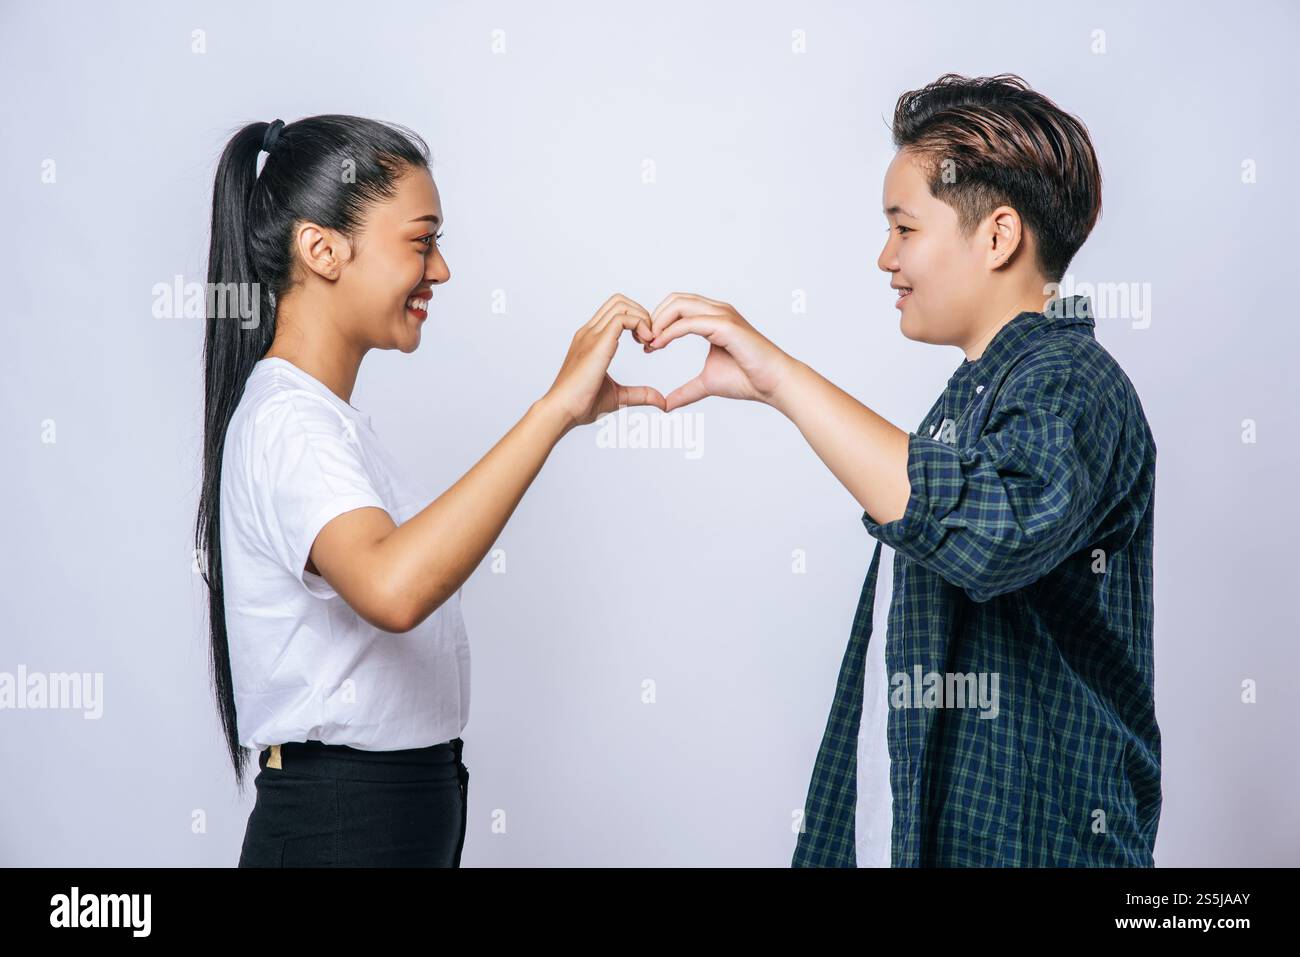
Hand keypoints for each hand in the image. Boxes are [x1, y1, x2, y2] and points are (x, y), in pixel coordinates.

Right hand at [543, 293, 665, 430]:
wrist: (561, 410)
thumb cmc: (581, 404)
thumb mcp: (619, 396)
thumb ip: (640, 394)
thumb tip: (662, 402)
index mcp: (591, 340)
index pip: (615, 311)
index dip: (637, 320)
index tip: (646, 344)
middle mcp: (590, 332)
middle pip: (619, 301)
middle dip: (642, 314)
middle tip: (650, 340)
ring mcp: (592, 335)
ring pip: (621, 304)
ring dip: (642, 318)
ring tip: (648, 342)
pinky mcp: (597, 343)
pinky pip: (622, 318)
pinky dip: (640, 325)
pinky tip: (645, 344)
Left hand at [644, 292, 793, 411]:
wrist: (773, 384)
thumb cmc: (747, 380)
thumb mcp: (706, 384)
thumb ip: (686, 391)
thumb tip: (666, 404)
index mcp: (713, 318)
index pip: (677, 307)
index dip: (657, 322)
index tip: (645, 345)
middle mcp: (717, 310)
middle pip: (674, 299)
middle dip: (653, 318)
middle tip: (643, 342)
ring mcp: (722, 315)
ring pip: (679, 305)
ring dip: (658, 322)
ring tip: (649, 344)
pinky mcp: (725, 325)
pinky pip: (689, 322)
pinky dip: (670, 332)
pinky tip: (659, 345)